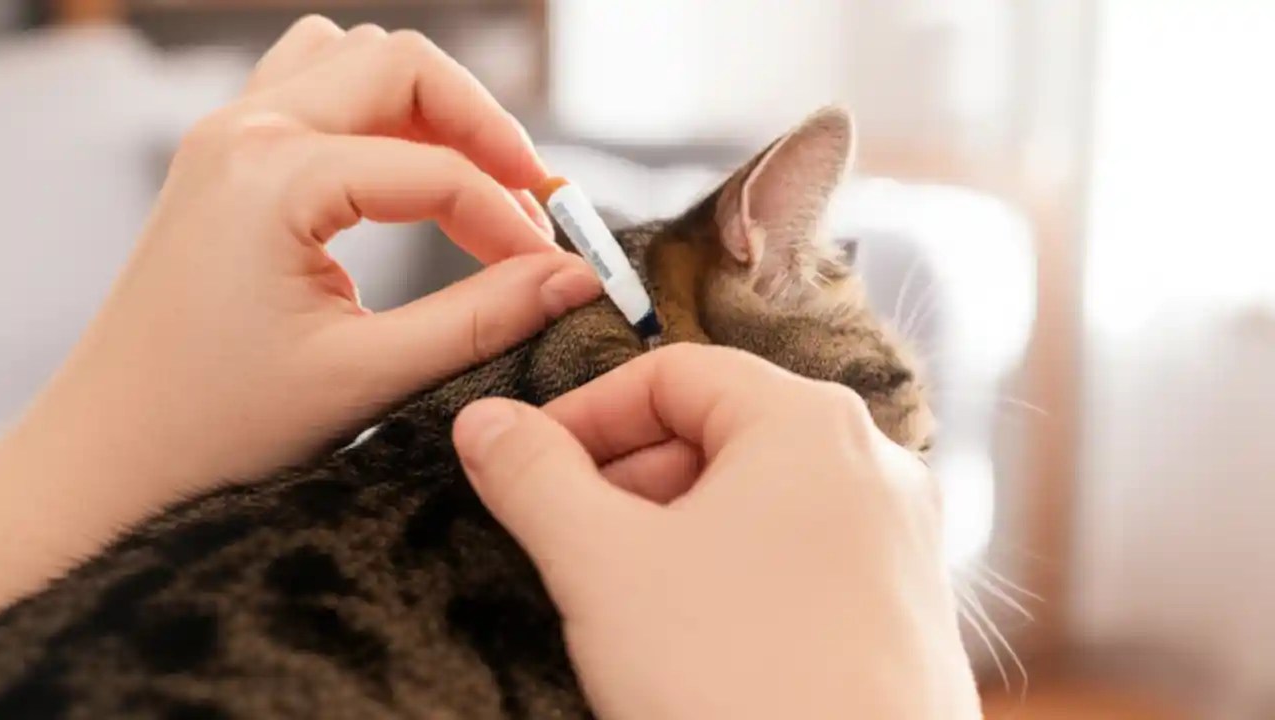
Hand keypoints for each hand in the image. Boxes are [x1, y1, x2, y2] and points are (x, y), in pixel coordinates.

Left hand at [0, 17, 600, 607]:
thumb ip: (482, 320)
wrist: (112, 459)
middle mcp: (245, 131)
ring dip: (428, 108)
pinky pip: (315, 88)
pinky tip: (402, 181)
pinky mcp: (227, 160)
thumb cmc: (216, 429)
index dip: (512, 220)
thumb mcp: (366, 378)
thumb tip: (570, 280)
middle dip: (484, 128)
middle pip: (404, 64)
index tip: (554, 272)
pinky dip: (375, 115)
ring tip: (471, 185)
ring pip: (357, 59)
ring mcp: (229, 136)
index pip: (437, 170)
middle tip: (533, 203)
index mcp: (273, 177)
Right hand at [453, 345, 979, 719]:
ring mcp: (897, 537)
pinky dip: (732, 566)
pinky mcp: (903, 605)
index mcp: (810, 422)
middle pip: (720, 428)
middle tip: (566, 529)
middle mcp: (873, 464)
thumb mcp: (602, 566)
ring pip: (759, 496)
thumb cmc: (740, 683)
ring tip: (622, 589)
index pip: (673, 372)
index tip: (528, 460)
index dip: (586, 412)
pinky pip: (799, 552)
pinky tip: (692, 631)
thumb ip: (534, 477)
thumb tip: (486, 422)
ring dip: (675, 524)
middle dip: (628, 473)